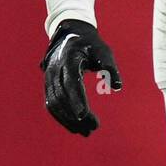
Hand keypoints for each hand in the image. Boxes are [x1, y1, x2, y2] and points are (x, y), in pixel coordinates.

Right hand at [40, 20, 121, 134]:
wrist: (69, 34)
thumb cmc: (90, 44)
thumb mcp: (103, 50)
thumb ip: (110, 67)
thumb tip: (117, 86)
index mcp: (69, 59)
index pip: (71, 82)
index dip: (77, 100)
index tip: (85, 116)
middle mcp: (55, 69)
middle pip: (62, 96)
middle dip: (76, 114)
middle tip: (94, 128)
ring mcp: (49, 77)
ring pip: (53, 103)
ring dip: (68, 120)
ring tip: (86, 132)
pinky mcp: (48, 84)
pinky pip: (51, 103)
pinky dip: (61, 117)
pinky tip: (75, 127)